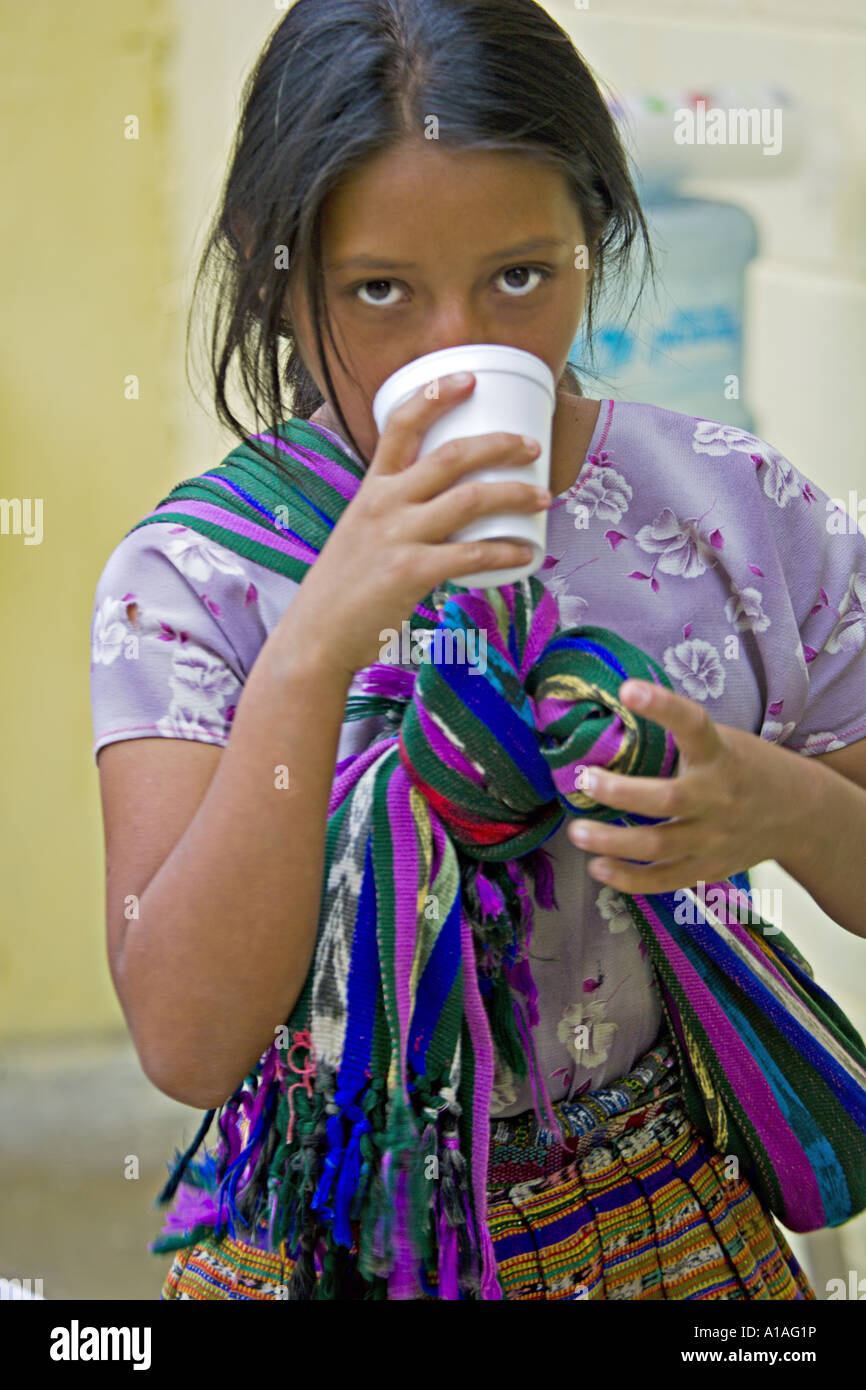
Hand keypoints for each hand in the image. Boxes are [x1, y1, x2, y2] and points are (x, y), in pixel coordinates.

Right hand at [287, 372, 551, 678]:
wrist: (316, 635)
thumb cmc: (344, 587)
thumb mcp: (360, 532)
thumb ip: (394, 514)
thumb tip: (442, 509)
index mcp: (371, 488)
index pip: (400, 425)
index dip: (437, 395)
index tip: (470, 377)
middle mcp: (383, 503)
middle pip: (450, 455)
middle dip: (499, 444)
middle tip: (532, 448)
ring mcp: (396, 536)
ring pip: (469, 499)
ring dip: (514, 494)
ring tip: (543, 497)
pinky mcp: (410, 572)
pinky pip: (471, 555)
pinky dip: (505, 552)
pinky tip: (526, 552)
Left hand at [566, 679, 799, 894]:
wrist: (800, 815)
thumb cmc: (746, 769)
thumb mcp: (724, 741)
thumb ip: (683, 738)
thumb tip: (615, 717)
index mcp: (720, 755)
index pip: (692, 724)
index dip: (661, 706)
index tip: (627, 689)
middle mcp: (717, 797)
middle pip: (666, 800)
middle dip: (619, 792)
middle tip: (583, 780)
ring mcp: (713, 837)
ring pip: (657, 845)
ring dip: (612, 841)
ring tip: (577, 831)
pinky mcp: (707, 867)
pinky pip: (664, 880)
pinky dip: (628, 879)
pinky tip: (598, 867)